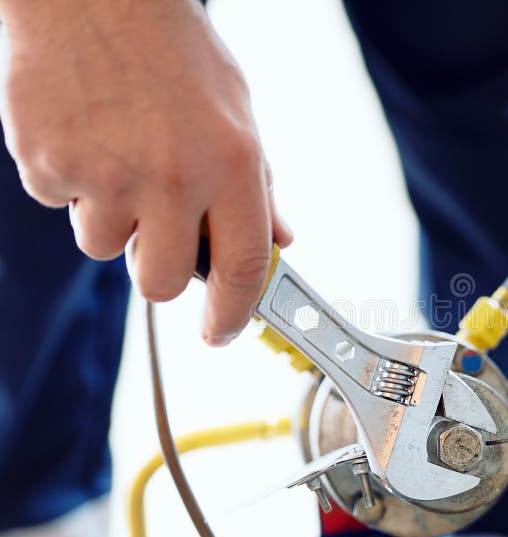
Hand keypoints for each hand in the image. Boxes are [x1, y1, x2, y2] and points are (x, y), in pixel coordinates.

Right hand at [0, 0, 292, 344]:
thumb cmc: (173, 52)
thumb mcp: (238, 114)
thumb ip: (259, 187)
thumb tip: (277, 240)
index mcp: (231, 164)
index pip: (242, 269)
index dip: (233, 313)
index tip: (222, 332)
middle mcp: (172, 177)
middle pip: (156, 283)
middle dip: (156, 270)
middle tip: (155, 233)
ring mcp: (105, 172)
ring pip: (101, 246)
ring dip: (111, 216)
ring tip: (118, 155)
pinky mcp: (48, 163)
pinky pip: (62, 206)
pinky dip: (74, 183)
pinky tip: (87, 135)